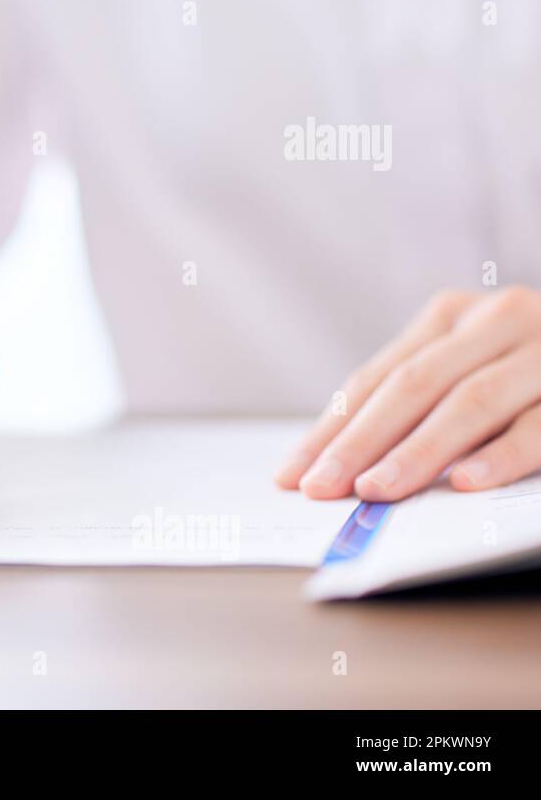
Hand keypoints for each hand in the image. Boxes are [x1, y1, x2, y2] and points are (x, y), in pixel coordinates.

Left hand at [276, 287, 540, 501]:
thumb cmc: (532, 372)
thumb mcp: (472, 368)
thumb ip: (420, 401)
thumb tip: (337, 462)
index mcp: (454, 316)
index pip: (378, 377)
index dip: (331, 428)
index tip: (291, 475)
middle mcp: (498, 320)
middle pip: (413, 386)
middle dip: (359, 442)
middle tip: (322, 488)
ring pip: (470, 402)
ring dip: (418, 452)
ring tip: (376, 490)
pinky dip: (502, 455)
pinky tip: (466, 483)